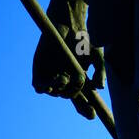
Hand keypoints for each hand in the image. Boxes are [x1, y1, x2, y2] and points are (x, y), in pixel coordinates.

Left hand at [32, 0, 105, 120]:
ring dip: (61, 89)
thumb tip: (98, 88)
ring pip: (54, 93)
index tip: (92, 115)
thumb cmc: (83, 40)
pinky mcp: (38, 70)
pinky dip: (46, 87)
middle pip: (69, 96)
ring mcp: (51, 75)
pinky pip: (39, 86)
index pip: (81, 102)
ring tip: (65, 77)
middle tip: (80, 78)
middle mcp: (64, 80)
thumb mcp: (97, 57)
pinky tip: (53, 82)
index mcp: (77, 80)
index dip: (85, 110)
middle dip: (75, 91)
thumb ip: (100, 72)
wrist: (68, 23)